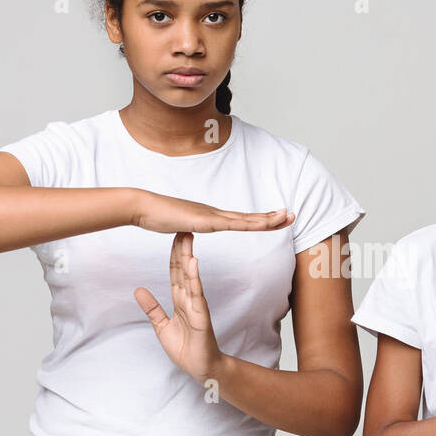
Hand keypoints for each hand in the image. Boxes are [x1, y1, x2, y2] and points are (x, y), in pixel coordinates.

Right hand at [132, 188, 295, 234]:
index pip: (241, 219)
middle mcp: (215, 214)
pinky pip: (231, 224)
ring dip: (267, 219)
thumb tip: (190, 229)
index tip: (277, 219)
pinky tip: (262, 224)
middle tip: (292, 214)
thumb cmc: (157, 216)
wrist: (143, 207)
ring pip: (245, 219)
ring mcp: (210, 216)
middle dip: (272, 217)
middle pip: (249, 217)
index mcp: (211, 217)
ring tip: (286, 217)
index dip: (260, 219)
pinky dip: (248, 223)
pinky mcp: (204, 221)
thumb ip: (188, 228)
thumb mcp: (179, 226)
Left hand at [133, 233, 227, 383]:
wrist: (201, 368)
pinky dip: (195, 278)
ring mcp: (196, 306)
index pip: (176, 273)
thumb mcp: (161, 326)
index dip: (173, 255)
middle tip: (182, 227)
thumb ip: (152, 308)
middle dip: (182, 249)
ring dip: (188, 258)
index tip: (173, 236)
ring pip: (191, 277)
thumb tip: (138, 290)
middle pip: (184, 270)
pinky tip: (194, 264)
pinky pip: (197, 294)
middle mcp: (189, 299)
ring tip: (188, 238)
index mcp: (180, 301)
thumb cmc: (185, 349)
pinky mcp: (201, 316)